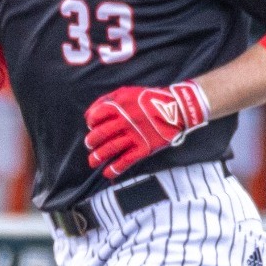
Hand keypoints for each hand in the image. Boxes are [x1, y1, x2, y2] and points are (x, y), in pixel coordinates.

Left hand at [85, 81, 209, 179]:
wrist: (176, 108)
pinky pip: (126, 161)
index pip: (96, 116)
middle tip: (90, 145)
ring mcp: (134, 136)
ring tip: (93, 162)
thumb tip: (89, 115)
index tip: (91, 126)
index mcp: (119, 106)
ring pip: (110, 149)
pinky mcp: (144, 148)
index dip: (91, 122)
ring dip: (98, 157)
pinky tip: (107, 173)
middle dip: (91, 141)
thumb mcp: (127, 92)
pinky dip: (114, 169)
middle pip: (100, 134)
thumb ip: (107, 100)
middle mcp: (124, 121)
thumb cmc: (149, 99)